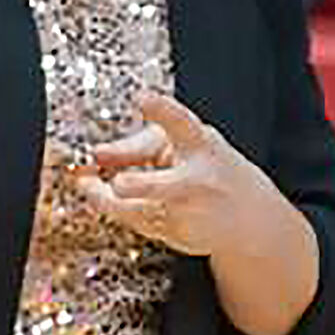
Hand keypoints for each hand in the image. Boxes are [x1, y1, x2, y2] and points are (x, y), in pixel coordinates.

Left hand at [76, 92, 277, 256]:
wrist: (250, 217)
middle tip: (118, 183)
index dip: (163, 110)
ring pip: (136, 211)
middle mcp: (197, 181)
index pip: (184, 124)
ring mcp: (189, 214)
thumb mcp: (183, 144)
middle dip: (140, 186)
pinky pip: (136, 222)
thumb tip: (95, 155)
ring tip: (85, 182)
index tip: (144, 98)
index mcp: (202, 147)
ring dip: (104, 198)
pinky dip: (121, 209)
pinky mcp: (178, 236)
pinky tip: (111, 197)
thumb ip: (137, 146)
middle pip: (164, 186)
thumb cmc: (209, 169)